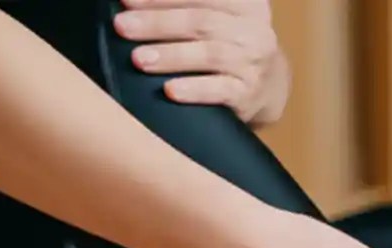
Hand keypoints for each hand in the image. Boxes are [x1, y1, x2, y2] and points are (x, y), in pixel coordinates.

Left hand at [115, 0, 290, 124]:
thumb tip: (134, 1)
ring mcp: (252, 64)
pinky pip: (220, 91)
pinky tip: (170, 90)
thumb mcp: (219, 16)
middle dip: (157, 23)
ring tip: (138, 59)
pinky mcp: (248, 95)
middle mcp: (252, 29)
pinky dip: (194, 90)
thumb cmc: (230, 45)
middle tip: (123, 26)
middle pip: (201, 22)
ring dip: (171, 56)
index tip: (127, 0)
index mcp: (244, 3)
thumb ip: (187, 6)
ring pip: (210, 55)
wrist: (268, 86)